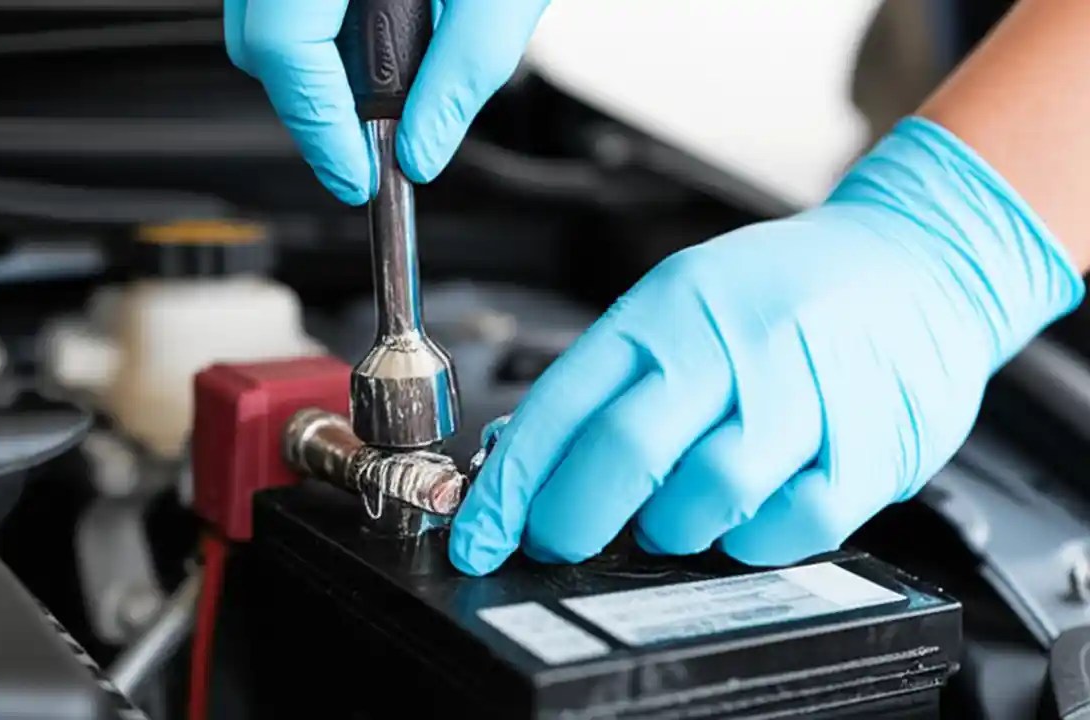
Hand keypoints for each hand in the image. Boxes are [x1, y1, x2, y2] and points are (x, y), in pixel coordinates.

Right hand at [224, 0, 549, 204]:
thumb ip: (463, 74)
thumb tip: (422, 149)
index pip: (284, 43)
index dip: (317, 126)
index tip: (355, 174)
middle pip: (259, 34)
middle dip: (313, 99)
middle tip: (366, 140)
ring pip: (261, 12)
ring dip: (313, 58)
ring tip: (387, 69)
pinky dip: (318, 21)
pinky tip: (378, 24)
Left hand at [449, 118, 1084, 574]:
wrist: (919, 260)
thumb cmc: (785, 292)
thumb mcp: (684, 303)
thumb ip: (615, 380)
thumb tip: (526, 458)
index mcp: (669, 308)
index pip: (563, 404)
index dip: (511, 485)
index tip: (479, 536)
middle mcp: (732, 345)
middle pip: (625, 453)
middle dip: (572, 518)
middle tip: (559, 541)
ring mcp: (804, 394)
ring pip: (706, 496)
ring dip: (669, 529)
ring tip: (669, 518)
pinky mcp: (870, 446)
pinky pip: (791, 528)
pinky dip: (752, 540)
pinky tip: (746, 517)